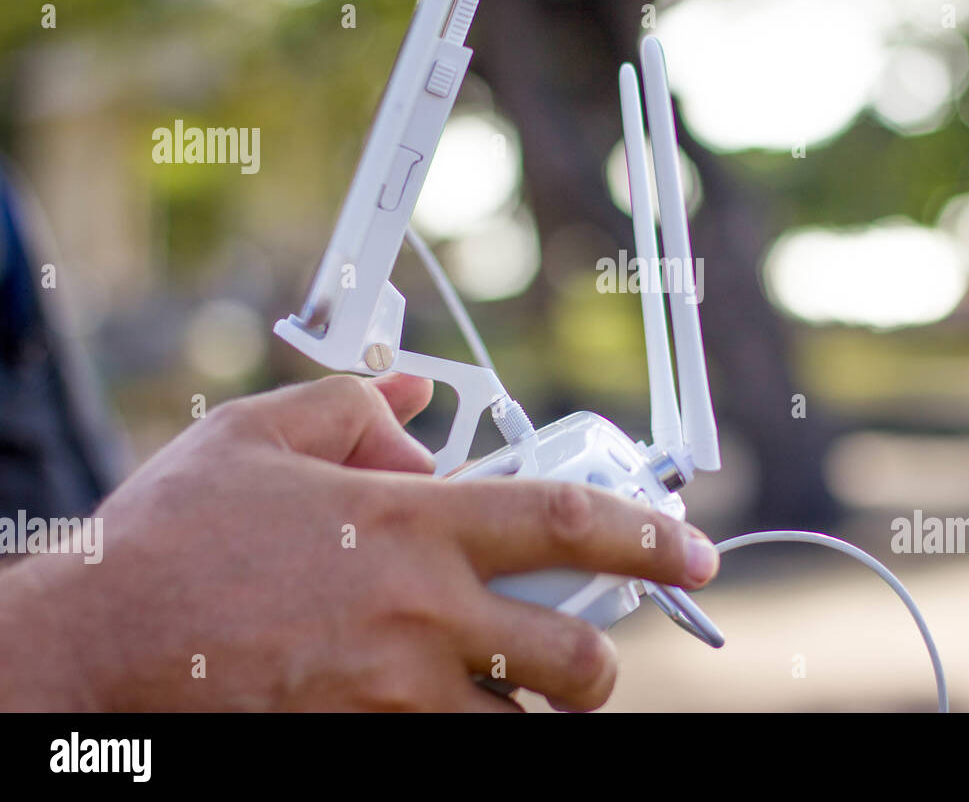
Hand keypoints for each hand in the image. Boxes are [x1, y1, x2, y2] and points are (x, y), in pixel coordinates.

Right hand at [0, 374, 719, 710]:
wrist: (90, 645)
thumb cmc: (172, 536)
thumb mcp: (260, 436)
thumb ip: (351, 401)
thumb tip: (413, 391)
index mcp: (412, 524)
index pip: (565, 521)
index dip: (646, 536)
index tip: (697, 555)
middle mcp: (422, 614)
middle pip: (573, 657)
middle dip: (598, 664)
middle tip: (583, 655)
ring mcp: (395, 695)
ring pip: (522, 727)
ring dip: (530, 713)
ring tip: (501, 691)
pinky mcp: (362, 746)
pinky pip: (454, 757)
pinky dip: (467, 738)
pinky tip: (438, 713)